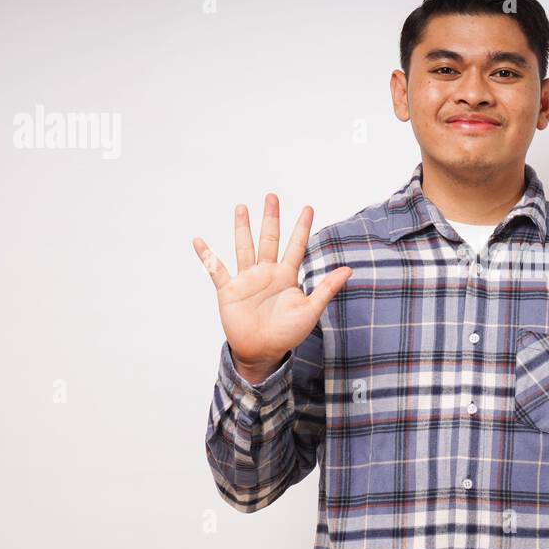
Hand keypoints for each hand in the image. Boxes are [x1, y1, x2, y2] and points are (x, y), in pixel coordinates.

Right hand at [193, 194, 351, 381]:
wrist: (262, 352)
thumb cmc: (287, 333)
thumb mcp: (311, 310)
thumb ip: (327, 288)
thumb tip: (349, 269)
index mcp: (286, 276)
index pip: (296, 246)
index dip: (302, 227)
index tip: (308, 208)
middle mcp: (266, 273)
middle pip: (269, 239)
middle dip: (271, 218)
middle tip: (272, 196)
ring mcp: (247, 279)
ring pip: (244, 247)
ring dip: (242, 228)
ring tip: (241, 207)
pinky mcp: (229, 290)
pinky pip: (216, 269)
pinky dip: (206, 256)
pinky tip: (199, 241)